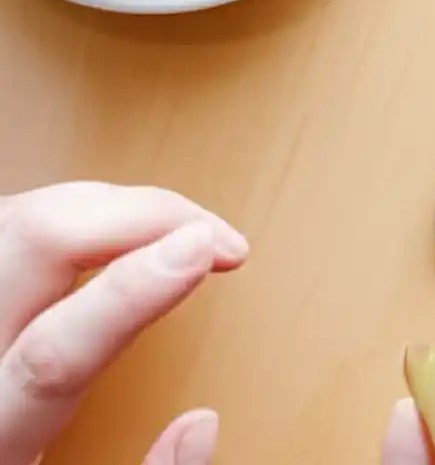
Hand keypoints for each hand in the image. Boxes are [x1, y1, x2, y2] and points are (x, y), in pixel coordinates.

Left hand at [0, 182, 248, 464]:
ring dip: (105, 206)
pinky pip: (9, 230)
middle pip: (33, 245)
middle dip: (139, 215)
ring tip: (177, 227)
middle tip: (216, 237)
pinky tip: (115, 228)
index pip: (57, 351)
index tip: (209, 249)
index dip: (137, 288)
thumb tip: (200, 426)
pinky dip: (72, 214)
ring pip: (14, 218)